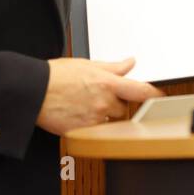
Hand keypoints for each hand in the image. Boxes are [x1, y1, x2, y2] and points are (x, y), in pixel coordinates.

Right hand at [36, 56, 163, 134]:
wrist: (34, 91)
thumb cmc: (57, 76)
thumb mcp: (87, 65)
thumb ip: (113, 67)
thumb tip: (130, 62)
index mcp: (107, 83)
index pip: (141, 91)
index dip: (154, 95)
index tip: (159, 96)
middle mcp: (104, 102)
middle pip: (125, 108)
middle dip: (118, 102)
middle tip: (101, 95)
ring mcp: (94, 119)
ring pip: (110, 120)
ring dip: (105, 114)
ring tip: (87, 104)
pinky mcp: (83, 132)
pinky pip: (95, 131)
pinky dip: (91, 124)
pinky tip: (79, 114)